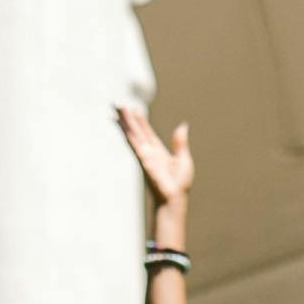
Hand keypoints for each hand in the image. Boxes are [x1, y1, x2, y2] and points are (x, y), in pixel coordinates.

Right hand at [115, 101, 193, 220]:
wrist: (174, 198)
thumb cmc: (179, 184)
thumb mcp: (183, 159)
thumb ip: (180, 142)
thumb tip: (182, 126)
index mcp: (158, 151)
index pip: (147, 133)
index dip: (141, 121)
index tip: (134, 110)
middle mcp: (149, 151)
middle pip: (137, 131)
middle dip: (128, 119)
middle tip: (119, 105)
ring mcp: (145, 155)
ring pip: (134, 134)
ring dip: (126, 122)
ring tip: (119, 109)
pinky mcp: (144, 160)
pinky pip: (135, 144)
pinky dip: (130, 135)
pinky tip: (124, 126)